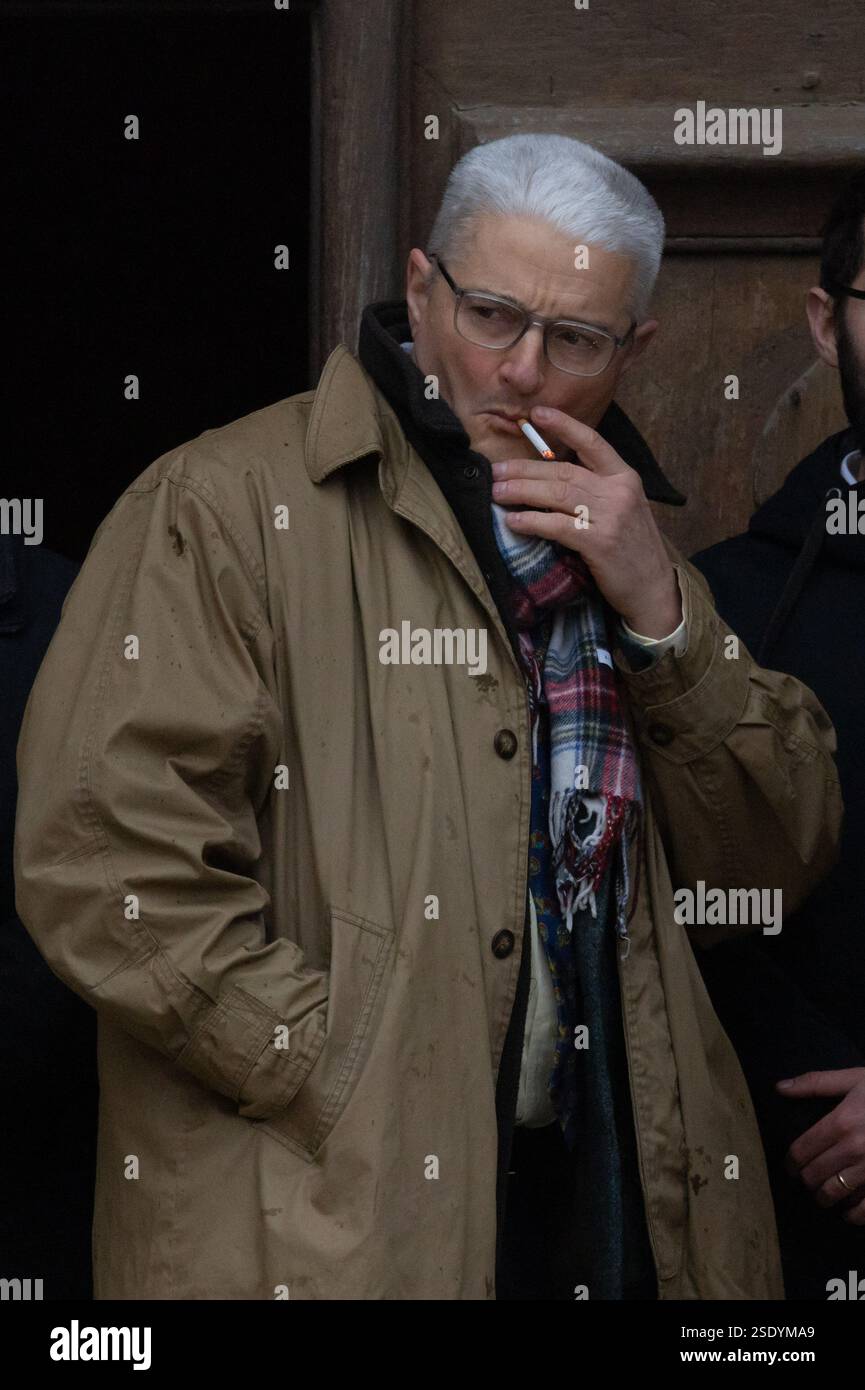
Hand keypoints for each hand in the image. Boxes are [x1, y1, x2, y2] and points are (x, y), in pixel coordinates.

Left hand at [490, 405, 680, 636]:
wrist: (653, 589)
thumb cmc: (631, 550)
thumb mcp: (622, 509)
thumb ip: (595, 490)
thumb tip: (549, 478)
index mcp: (625, 477)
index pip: (592, 442)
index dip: (564, 425)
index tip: (536, 414)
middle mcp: (619, 491)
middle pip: (563, 471)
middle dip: (525, 469)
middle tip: (496, 470)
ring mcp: (611, 516)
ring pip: (557, 494)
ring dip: (522, 492)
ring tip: (497, 492)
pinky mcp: (600, 543)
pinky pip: (557, 526)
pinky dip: (532, 522)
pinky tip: (513, 522)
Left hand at [778, 1067, 864, 1221]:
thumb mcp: (853, 1079)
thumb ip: (816, 1083)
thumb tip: (779, 1088)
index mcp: (841, 1122)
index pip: (801, 1151)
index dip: (790, 1162)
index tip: (790, 1166)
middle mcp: (854, 1149)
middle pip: (814, 1174)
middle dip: (805, 1180)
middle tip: (806, 1180)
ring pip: (835, 1193)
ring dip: (824, 1198)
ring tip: (823, 1195)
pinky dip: (853, 1215)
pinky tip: (849, 1212)